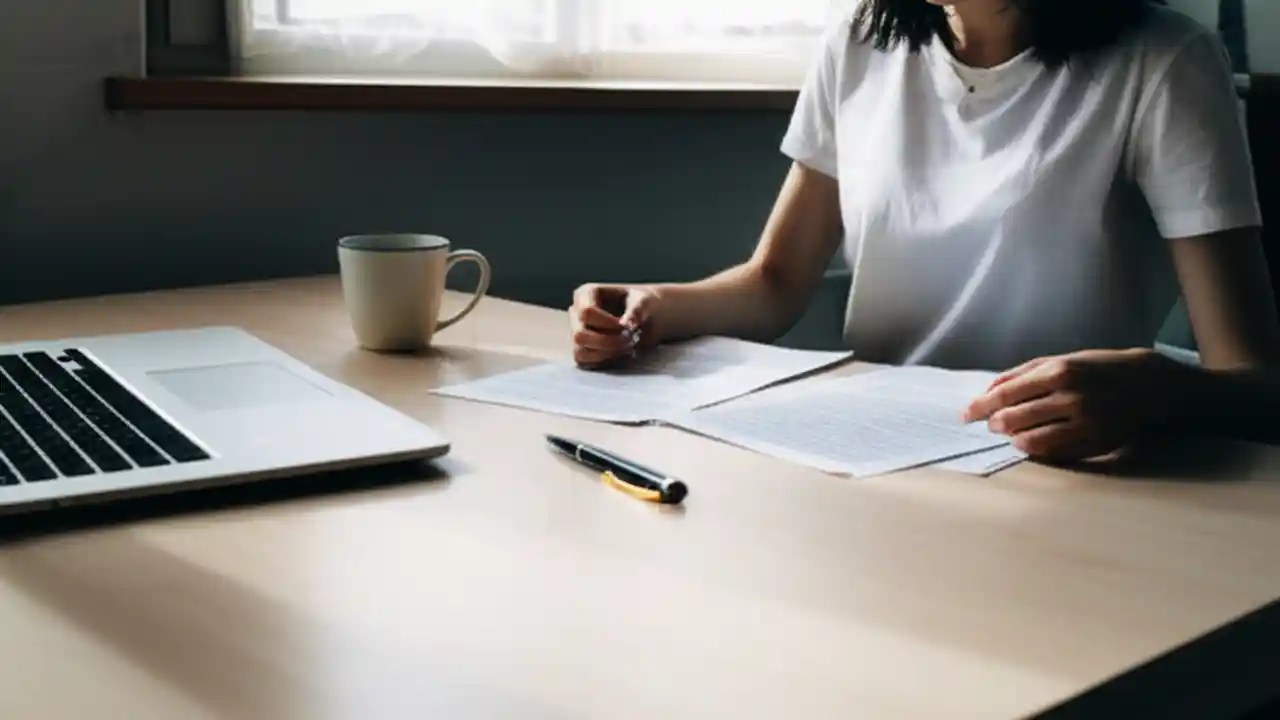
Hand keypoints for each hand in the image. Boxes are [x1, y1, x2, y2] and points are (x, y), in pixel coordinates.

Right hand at [569, 284, 663, 368]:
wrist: (649, 317)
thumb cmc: (644, 304)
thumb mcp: (645, 301)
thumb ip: (637, 310)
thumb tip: (626, 323)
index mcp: (586, 294)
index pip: (586, 312)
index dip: (608, 323)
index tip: (628, 326)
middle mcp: (576, 313)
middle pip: (579, 335)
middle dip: (608, 342)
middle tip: (630, 340)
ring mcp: (578, 333)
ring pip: (580, 353)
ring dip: (607, 354)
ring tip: (629, 348)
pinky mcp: (584, 350)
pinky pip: (586, 363)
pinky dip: (606, 362)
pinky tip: (624, 355)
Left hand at [963, 349, 1182, 460]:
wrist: (1148, 383)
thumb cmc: (1097, 368)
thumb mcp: (1061, 360)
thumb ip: (1021, 374)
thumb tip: (988, 390)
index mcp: (1059, 372)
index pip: (1006, 395)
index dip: (980, 407)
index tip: (966, 414)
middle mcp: (1072, 398)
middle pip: (1015, 420)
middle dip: (996, 424)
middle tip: (991, 425)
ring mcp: (1086, 423)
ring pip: (1034, 441)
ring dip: (1015, 440)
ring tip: (1011, 435)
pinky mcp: (1098, 442)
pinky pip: (1057, 453)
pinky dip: (1038, 451)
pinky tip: (1032, 443)